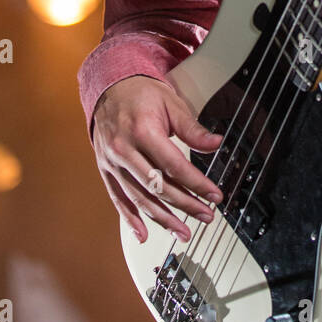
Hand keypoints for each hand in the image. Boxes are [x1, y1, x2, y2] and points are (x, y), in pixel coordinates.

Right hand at [92, 75, 223, 244]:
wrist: (110, 87)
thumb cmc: (143, 95)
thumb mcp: (172, 104)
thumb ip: (192, 129)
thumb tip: (216, 144)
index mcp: (142, 131)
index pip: (174, 166)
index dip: (197, 184)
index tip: (215, 196)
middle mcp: (124, 149)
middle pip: (158, 186)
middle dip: (185, 205)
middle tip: (206, 217)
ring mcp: (112, 162)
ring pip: (139, 198)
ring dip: (163, 219)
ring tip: (183, 232)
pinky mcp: (105, 170)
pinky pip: (118, 199)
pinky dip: (130, 219)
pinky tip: (144, 234)